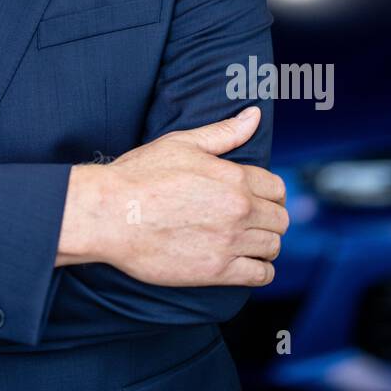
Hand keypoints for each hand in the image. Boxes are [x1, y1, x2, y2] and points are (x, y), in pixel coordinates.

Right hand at [57, 106, 287, 286]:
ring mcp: (229, 242)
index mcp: (234, 178)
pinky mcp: (217, 271)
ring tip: (246, 241)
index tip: (258, 198)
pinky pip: (260, 275)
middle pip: (280, 219)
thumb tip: (253, 115)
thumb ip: (224, 132)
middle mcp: (238, 210)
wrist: (109, 214)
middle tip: (251, 220)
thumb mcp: (182, 144)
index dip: (270, 192)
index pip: (276, 188)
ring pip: (273, 247)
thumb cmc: (140, 176)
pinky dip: (260, 270)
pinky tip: (245, 263)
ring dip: (264, 244)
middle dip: (270, 218)